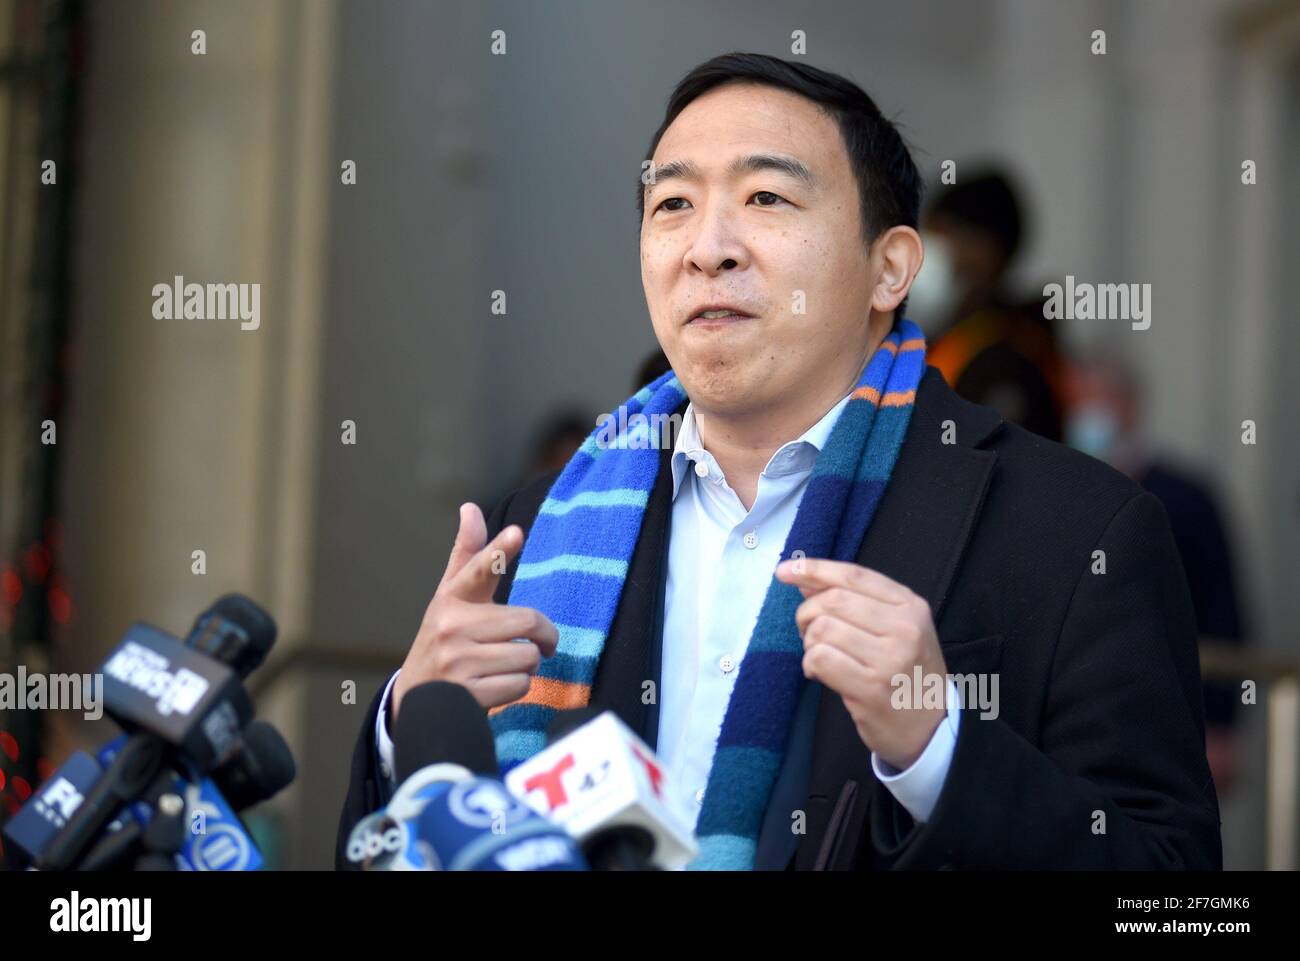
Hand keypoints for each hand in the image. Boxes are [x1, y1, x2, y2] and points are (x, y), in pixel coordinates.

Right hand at [392, 503, 558, 719]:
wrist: (416, 699)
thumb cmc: (445, 638)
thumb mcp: (451, 597)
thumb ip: (469, 556)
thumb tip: (470, 507)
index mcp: (451, 598)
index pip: (477, 569)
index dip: (498, 552)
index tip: (516, 533)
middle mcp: (450, 627)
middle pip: (528, 621)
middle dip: (544, 636)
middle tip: (542, 643)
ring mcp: (456, 662)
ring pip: (527, 658)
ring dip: (528, 666)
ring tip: (505, 666)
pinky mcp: (466, 694)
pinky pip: (520, 685)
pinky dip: (517, 688)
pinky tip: (496, 687)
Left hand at [775, 557, 947, 769]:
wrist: (931, 728)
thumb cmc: (906, 673)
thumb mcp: (895, 628)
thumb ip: (853, 601)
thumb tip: (805, 579)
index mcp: (911, 606)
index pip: (854, 576)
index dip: (815, 569)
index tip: (784, 571)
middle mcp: (904, 628)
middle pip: (833, 600)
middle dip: (807, 612)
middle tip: (806, 631)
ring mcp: (889, 659)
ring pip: (822, 629)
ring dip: (809, 642)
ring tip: (819, 656)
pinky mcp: (870, 688)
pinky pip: (820, 659)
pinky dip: (810, 663)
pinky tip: (819, 673)